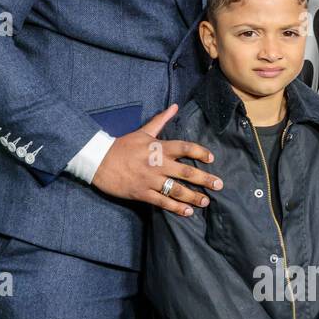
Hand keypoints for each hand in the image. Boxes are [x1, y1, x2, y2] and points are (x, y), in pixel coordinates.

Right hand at [92, 104, 223, 213]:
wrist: (99, 161)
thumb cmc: (122, 146)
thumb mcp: (142, 131)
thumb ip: (161, 121)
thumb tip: (175, 106)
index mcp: (158, 147)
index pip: (184, 148)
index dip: (200, 152)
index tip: (211, 159)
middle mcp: (157, 164)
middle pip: (186, 172)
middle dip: (205, 179)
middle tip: (219, 185)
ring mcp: (150, 180)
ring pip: (176, 189)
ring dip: (194, 196)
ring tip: (206, 201)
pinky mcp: (142, 193)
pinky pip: (163, 202)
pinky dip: (176, 207)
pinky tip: (188, 212)